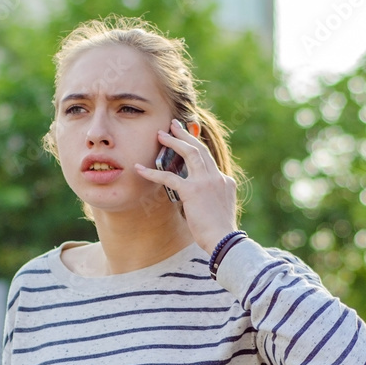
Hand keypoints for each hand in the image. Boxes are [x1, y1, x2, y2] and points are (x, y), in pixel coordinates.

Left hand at [135, 119, 238, 253]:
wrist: (225, 240)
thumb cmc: (220, 233)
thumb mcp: (220, 211)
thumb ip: (212, 200)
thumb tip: (201, 203)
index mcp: (225, 181)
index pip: (209, 160)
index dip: (197, 147)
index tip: (189, 138)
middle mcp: (217, 177)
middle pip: (200, 149)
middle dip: (185, 135)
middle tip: (173, 124)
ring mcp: (206, 182)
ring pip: (189, 153)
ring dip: (173, 141)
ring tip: (160, 134)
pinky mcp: (192, 191)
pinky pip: (168, 177)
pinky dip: (152, 173)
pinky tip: (140, 169)